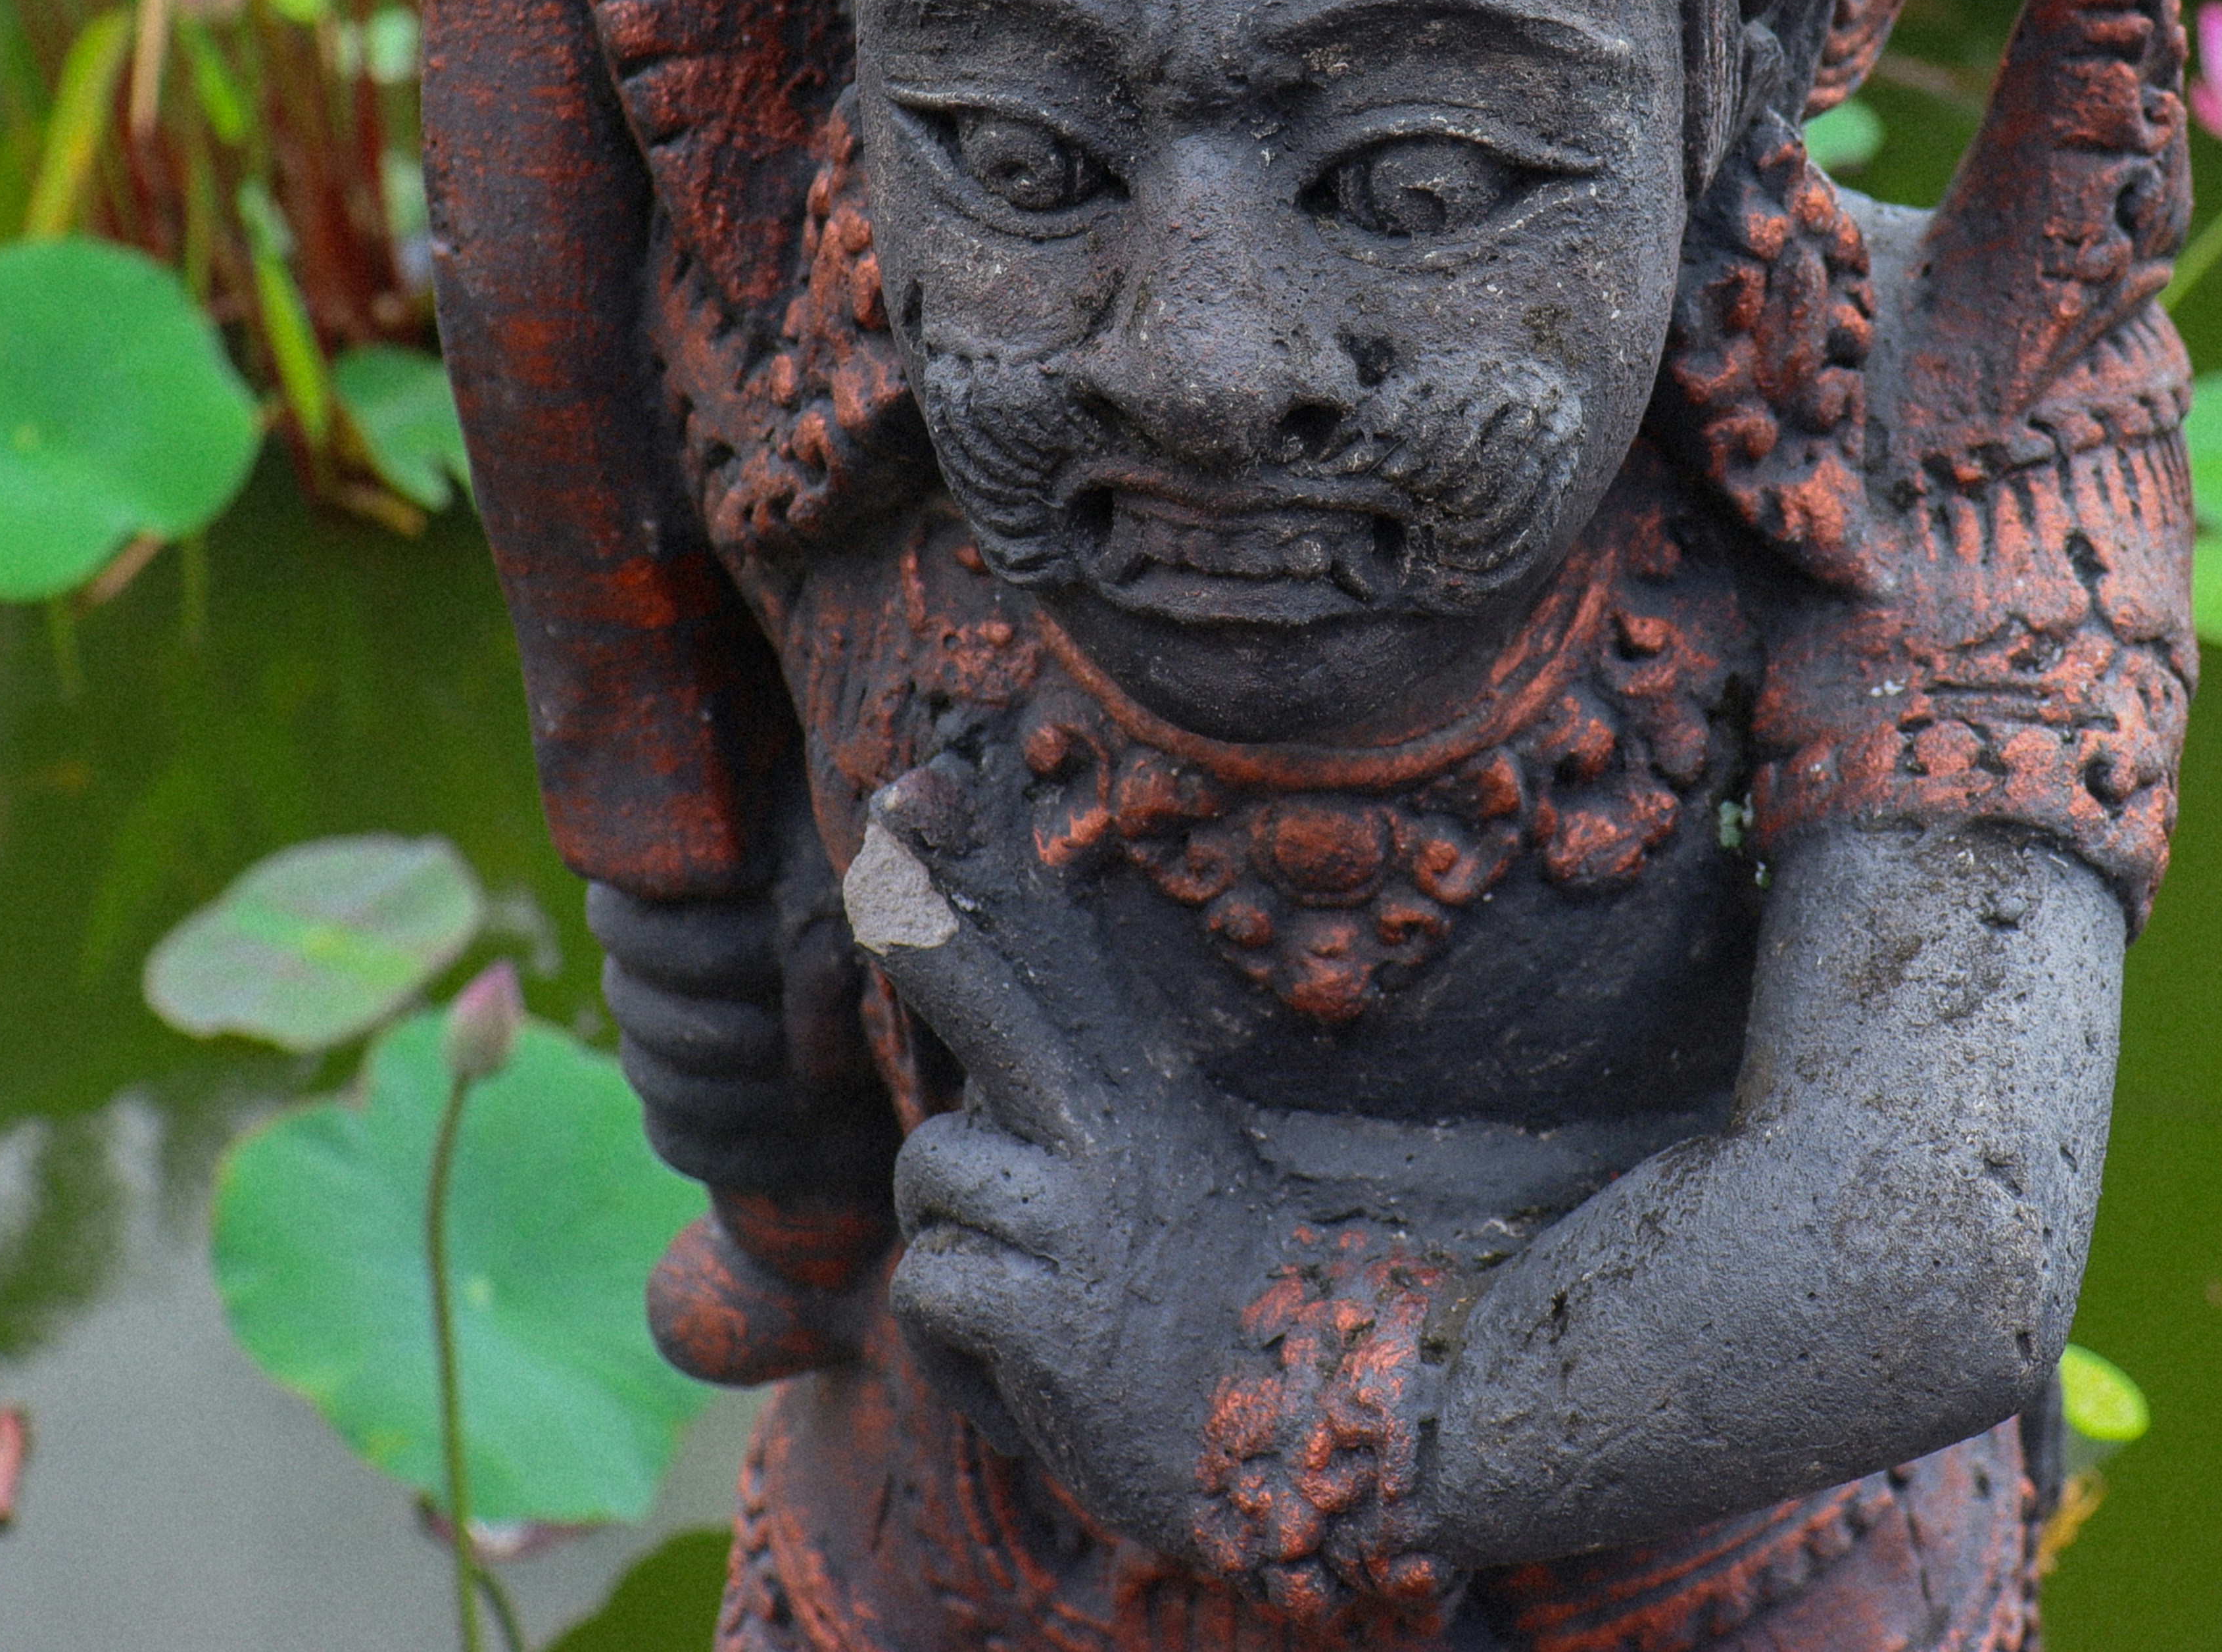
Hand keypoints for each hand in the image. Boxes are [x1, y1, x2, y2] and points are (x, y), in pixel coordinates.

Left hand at [843, 761, 1278, 1554]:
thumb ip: (1095, 1139)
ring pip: (930, 1173)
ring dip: (949, 1232)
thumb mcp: (1191, 1200)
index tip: (920, 784)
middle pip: (995, 1003)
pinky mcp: (1045, 1323)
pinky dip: (952, 1346)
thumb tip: (979, 1101)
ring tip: (1029, 1298)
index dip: (984, 869)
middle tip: (882, 834)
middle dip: (928, 925)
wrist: (1339, 1437)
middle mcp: (1113, 1146)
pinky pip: (930, 1293)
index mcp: (1150, 1105)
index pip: (1059, 961)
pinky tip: (1026, 1386)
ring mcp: (1079, 1229)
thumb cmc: (1255, 1326)